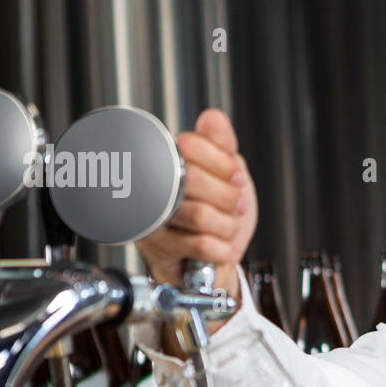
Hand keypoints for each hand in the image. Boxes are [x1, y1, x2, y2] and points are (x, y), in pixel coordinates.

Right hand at [136, 108, 256, 306]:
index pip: (191, 145)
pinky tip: (217, 247)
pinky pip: (199, 243)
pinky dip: (220, 249)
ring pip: (200, 214)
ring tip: (223, 229)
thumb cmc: (216, 220)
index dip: (223, 163)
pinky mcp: (156, 248)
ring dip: (226, 226)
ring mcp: (151, 217)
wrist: (211, 268)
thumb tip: (212, 118)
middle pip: (195, 179)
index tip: (234, 177)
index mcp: (169, 162)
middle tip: (233, 207)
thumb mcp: (229, 177)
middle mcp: (153, 186)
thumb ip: (222, 146)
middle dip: (228, 198)